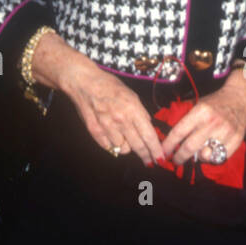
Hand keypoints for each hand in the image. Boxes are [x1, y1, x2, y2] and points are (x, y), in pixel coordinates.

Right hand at [32, 32, 164, 165]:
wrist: (85, 83)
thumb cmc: (110, 87)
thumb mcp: (132, 96)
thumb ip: (141, 113)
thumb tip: (149, 128)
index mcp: (133, 110)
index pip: (149, 135)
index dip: (156, 149)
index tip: (160, 158)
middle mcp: (121, 120)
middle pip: (138, 146)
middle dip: (146, 156)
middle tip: (150, 161)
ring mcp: (107, 127)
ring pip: (124, 149)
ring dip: (128, 147)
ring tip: (127, 140)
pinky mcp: (95, 131)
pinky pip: (109, 147)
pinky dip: (113, 145)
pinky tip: (114, 138)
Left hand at [159, 69, 245, 166]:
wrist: (240, 97)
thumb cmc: (215, 102)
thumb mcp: (198, 104)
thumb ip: (184, 118)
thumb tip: (167, 137)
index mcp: (201, 111)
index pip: (179, 132)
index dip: (168, 145)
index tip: (164, 153)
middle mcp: (213, 122)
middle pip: (190, 147)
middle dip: (179, 157)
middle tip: (176, 160)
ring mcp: (226, 132)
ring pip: (205, 156)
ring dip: (198, 158)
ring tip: (196, 154)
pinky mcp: (236, 140)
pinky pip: (219, 158)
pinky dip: (212, 159)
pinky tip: (210, 152)